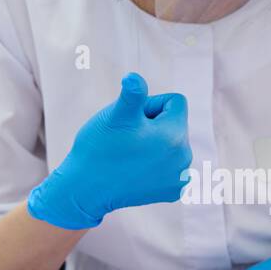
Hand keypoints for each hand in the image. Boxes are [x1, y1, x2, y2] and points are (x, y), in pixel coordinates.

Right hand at [27, 73, 190, 229]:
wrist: (86, 189)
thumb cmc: (99, 147)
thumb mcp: (115, 115)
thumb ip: (132, 93)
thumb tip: (134, 78)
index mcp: (175, 134)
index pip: (174, 102)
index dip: (149, 105)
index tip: (130, 121)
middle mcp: (184, 157)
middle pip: (173, 124)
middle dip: (153, 125)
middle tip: (127, 139)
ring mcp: (180, 178)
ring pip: (171, 144)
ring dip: (154, 143)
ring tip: (130, 154)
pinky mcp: (173, 192)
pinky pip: (170, 165)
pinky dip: (156, 164)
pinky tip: (136, 170)